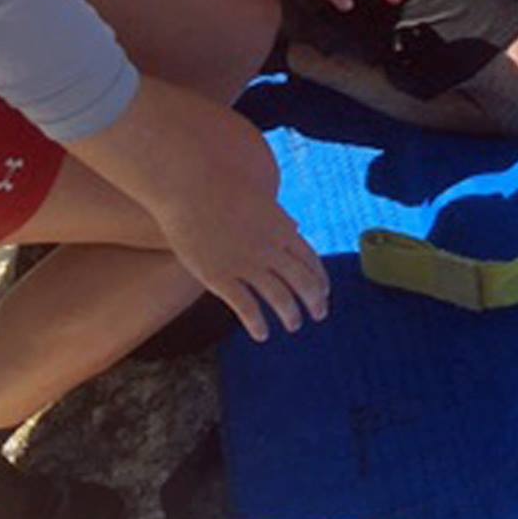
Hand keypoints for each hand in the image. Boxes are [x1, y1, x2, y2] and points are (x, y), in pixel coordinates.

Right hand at [71, 79, 330, 342]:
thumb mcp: (259, 201)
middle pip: (301, 281)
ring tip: (295, 326)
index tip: (325, 293)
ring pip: (278, 297)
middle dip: (314, 300)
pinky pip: (245, 306)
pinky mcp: (220, 277)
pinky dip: (257, 322)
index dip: (319, 279)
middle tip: (319, 315)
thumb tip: (292, 229)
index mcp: (281, 227)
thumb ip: (276, 220)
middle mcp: (270, 248)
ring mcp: (246, 264)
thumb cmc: (222, 186)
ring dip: (289, 314)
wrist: (192, 184)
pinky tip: (261, 334)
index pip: (310, 260)